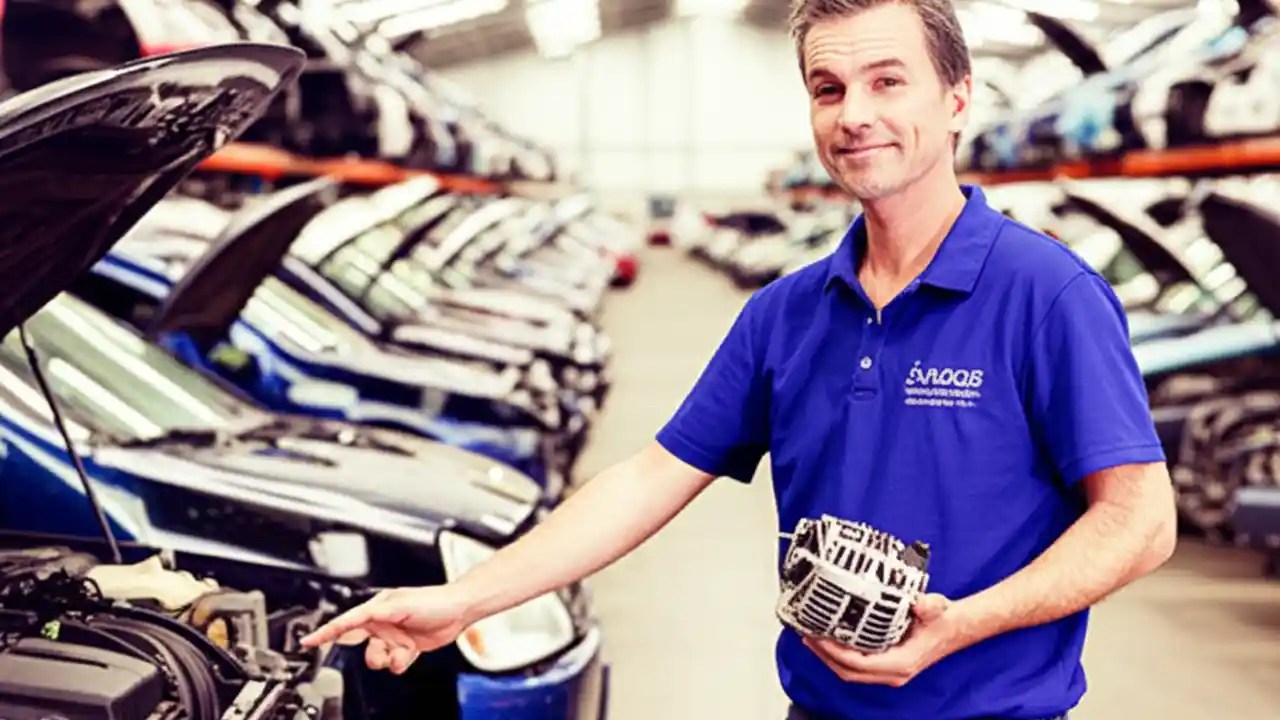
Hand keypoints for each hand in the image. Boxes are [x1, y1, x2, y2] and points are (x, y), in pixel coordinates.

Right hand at [299, 585, 473, 674]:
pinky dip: (400, 662)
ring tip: (404, 650)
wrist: (458, 610)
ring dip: (390, 658)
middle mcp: (383, 623)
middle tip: (386, 650)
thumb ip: (377, 612)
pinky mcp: (406, 647)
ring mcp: (394, 636)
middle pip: (363, 647)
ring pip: (378, 658)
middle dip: (373, 653)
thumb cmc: (433, 600)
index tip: (308, 641)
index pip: (346, 622)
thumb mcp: (400, 605)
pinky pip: (394, 663)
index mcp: (377, 608)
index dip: (325, 632)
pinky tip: (410, 653)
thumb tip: (359, 617)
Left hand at [802, 593, 966, 686]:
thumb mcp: (936, 608)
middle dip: (824, 655)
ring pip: (850, 671)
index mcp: (901, 662)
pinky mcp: (885, 665)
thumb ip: (928, 605)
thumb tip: (917, 603)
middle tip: (807, 635)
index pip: (858, 664)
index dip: (834, 652)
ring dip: (828, 656)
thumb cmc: (943, 620)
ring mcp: (888, 671)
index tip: (818, 636)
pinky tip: (830, 639)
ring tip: (811, 637)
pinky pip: (856, 666)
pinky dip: (839, 655)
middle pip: (848, 672)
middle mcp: (893, 672)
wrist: (955, 627)